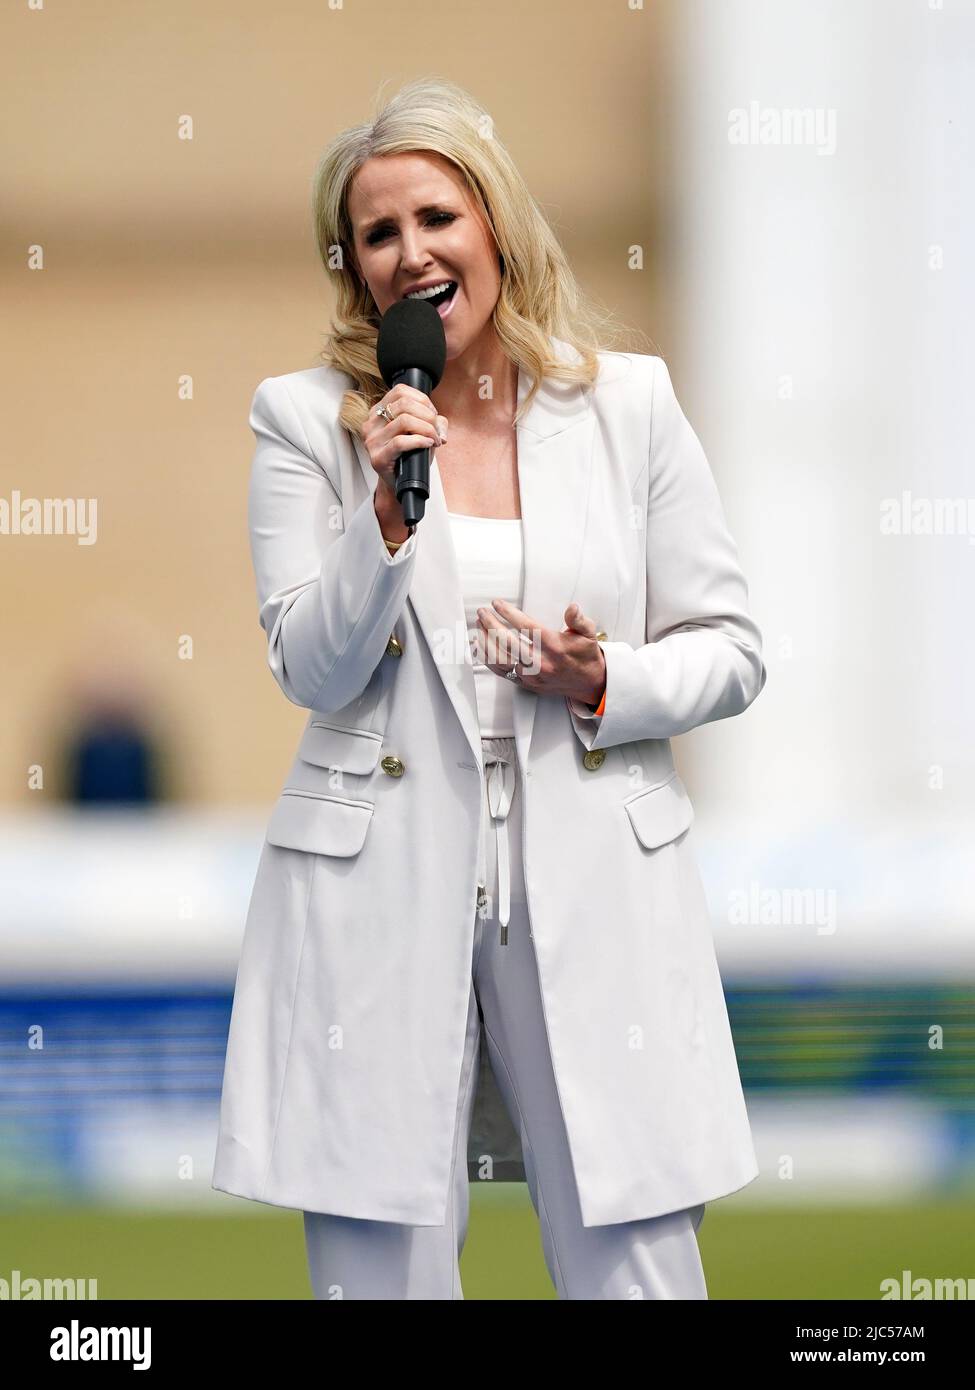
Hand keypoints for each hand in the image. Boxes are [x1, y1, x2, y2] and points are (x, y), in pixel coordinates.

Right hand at [361, 383, 447, 503]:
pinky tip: (428, 444)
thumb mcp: (421, 432)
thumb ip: (434, 422)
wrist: (399, 483)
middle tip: (437, 430)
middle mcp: (372, 423)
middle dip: (428, 415)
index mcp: (378, 411)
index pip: (400, 391)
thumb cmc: (408, 456)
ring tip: (434, 439)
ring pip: (404, 420)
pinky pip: (400, 442)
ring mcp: (372, 440)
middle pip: (404, 404)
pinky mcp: (378, 457)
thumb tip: (440, 424)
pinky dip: (419, 440)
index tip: (433, 414)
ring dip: (427, 429)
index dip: (422, 399)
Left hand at [474, 599, 606, 705]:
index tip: (497, 604)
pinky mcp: (525, 683)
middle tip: (482, 611)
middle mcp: (542, 663)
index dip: (509, 614)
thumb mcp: (588, 634)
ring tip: (479, 624)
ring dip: (485, 640)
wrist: (588, 684)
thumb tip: (572, 608)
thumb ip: (578, 620)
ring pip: (500, 658)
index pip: (527, 628)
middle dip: (491, 624)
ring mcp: (531, 675)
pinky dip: (487, 657)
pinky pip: (500, 671)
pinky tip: (481, 645)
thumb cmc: (585, 656)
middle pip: (508, 642)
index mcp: (556, 648)